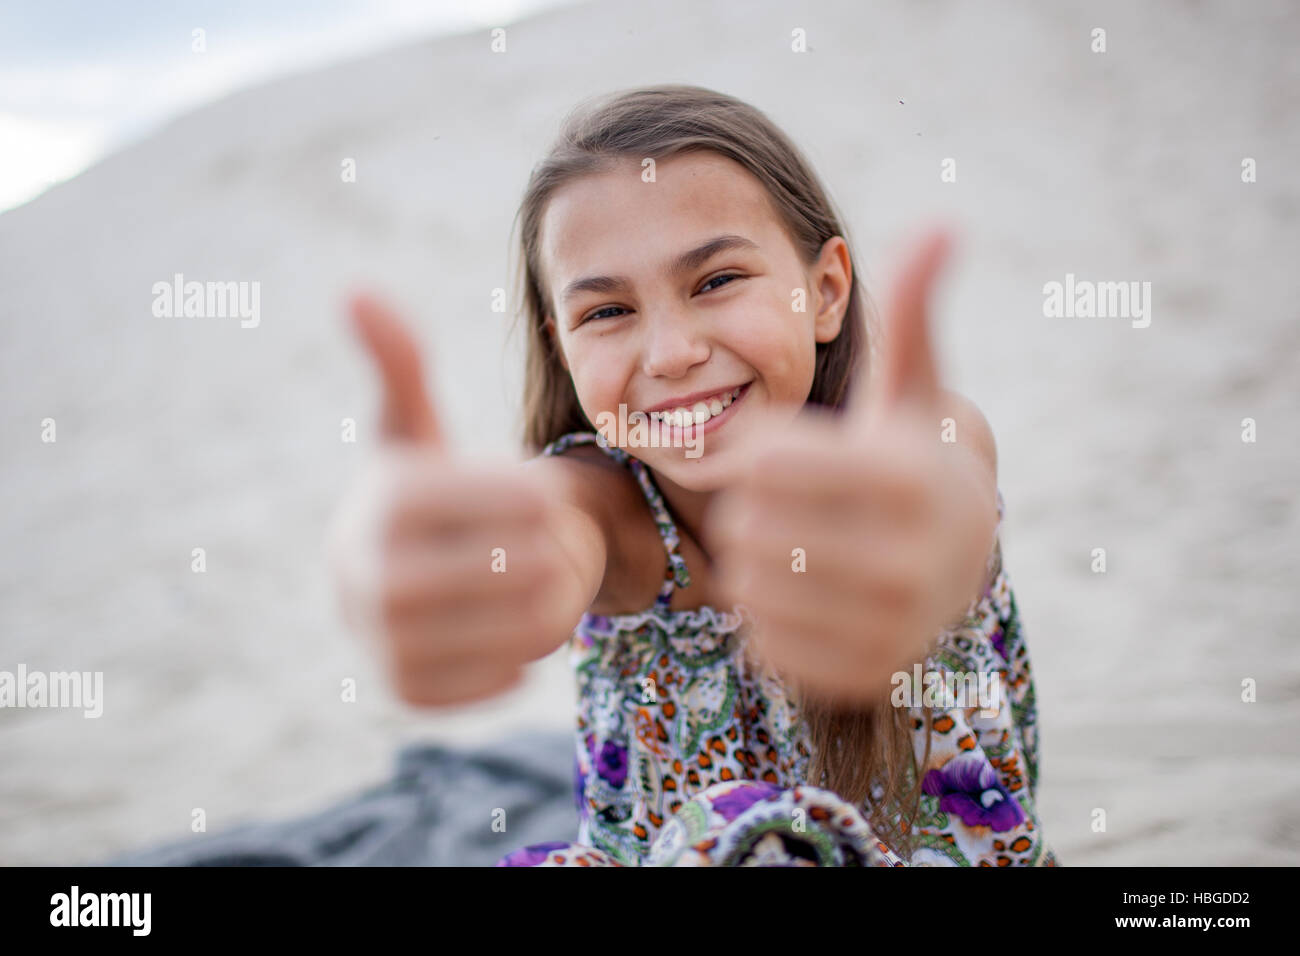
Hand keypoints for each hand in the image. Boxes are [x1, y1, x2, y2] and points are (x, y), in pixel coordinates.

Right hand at [326, 293, 571, 706]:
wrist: (375, 577)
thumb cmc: (414, 492)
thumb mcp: (409, 426)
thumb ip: (399, 363)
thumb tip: (354, 288)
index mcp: (389, 500)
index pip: (513, 499)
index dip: (543, 498)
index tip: (547, 498)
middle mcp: (371, 576)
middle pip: (521, 569)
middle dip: (553, 556)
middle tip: (556, 549)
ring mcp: (384, 640)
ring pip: (516, 633)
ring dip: (548, 612)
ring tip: (545, 587)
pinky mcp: (404, 690)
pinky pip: (492, 683)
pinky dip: (517, 663)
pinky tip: (515, 636)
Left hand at [703, 229, 995, 705]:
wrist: (952, 562)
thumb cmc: (907, 458)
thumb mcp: (909, 387)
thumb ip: (913, 308)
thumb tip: (945, 220)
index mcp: (911, 478)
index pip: (763, 460)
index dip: (754, 449)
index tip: (775, 448)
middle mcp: (913, 561)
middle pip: (748, 525)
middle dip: (751, 506)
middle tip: (781, 502)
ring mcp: (890, 628)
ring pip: (748, 586)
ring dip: (750, 558)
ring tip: (788, 541)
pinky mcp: (863, 675)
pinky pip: (762, 642)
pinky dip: (763, 613)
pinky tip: (798, 588)